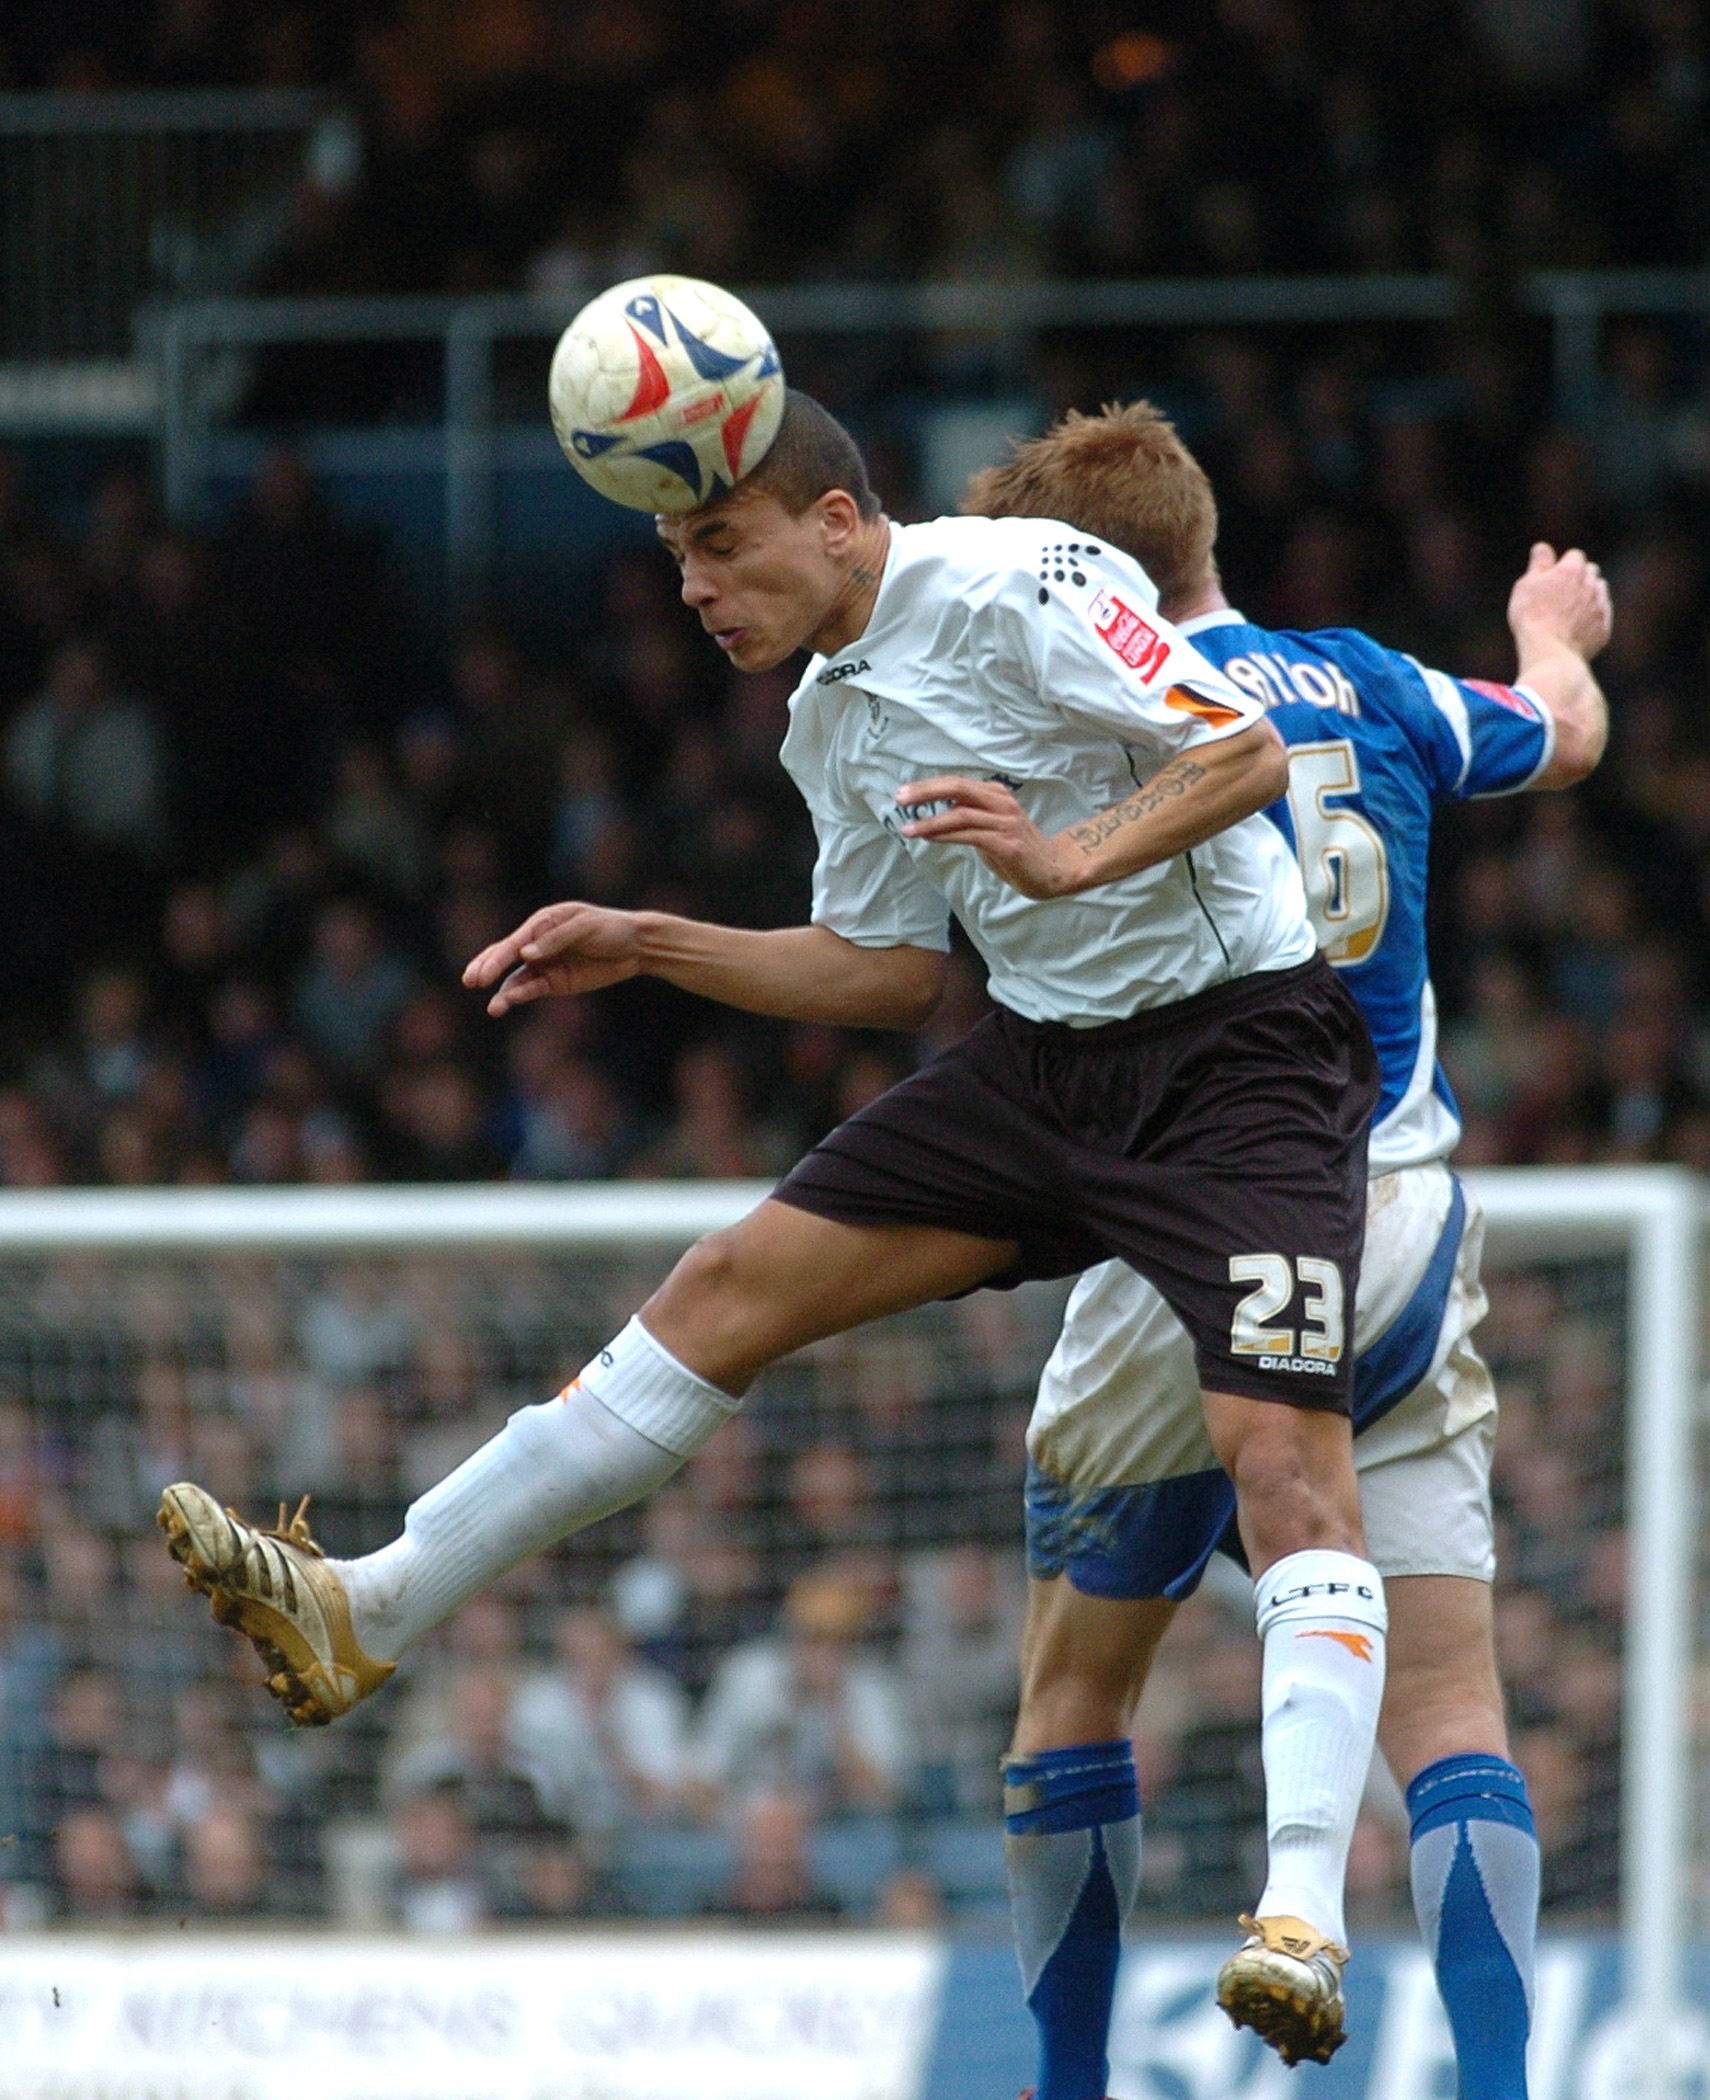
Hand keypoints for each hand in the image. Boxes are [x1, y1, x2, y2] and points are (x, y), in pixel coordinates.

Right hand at [462, 901, 646, 1014]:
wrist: (637, 947)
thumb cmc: (611, 929)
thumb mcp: (585, 928)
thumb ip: (556, 940)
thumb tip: (526, 954)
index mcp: (543, 923)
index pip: (514, 941)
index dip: (497, 957)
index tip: (483, 973)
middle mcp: (538, 944)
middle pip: (505, 957)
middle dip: (486, 969)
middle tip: (470, 981)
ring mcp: (546, 964)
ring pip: (516, 978)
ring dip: (504, 992)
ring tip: (494, 1008)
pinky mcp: (557, 982)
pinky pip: (534, 989)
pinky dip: (521, 995)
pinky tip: (509, 1002)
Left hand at [896, 775, 1077, 898]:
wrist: (1052, 870)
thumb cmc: (1015, 849)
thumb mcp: (988, 827)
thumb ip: (967, 817)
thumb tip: (935, 815)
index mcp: (995, 794)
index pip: (956, 783)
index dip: (928, 786)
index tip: (903, 793)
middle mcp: (1001, 802)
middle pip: (957, 788)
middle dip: (925, 792)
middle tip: (900, 799)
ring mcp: (1006, 822)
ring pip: (960, 814)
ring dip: (930, 821)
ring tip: (907, 829)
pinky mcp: (1007, 843)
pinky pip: (969, 835)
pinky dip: (946, 836)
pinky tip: (928, 838)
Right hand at [1508, 543, 1611, 662]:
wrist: (1549, 652)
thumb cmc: (1532, 617)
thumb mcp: (1526, 586)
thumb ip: (1538, 564)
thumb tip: (1542, 547)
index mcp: (1572, 570)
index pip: (1574, 555)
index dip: (1562, 565)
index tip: (1551, 578)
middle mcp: (1591, 584)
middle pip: (1590, 571)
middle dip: (1579, 577)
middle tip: (1560, 594)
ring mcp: (1600, 606)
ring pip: (1599, 592)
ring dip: (1588, 595)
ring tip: (1569, 611)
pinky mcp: (1604, 629)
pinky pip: (1602, 617)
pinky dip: (1592, 618)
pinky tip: (1576, 628)